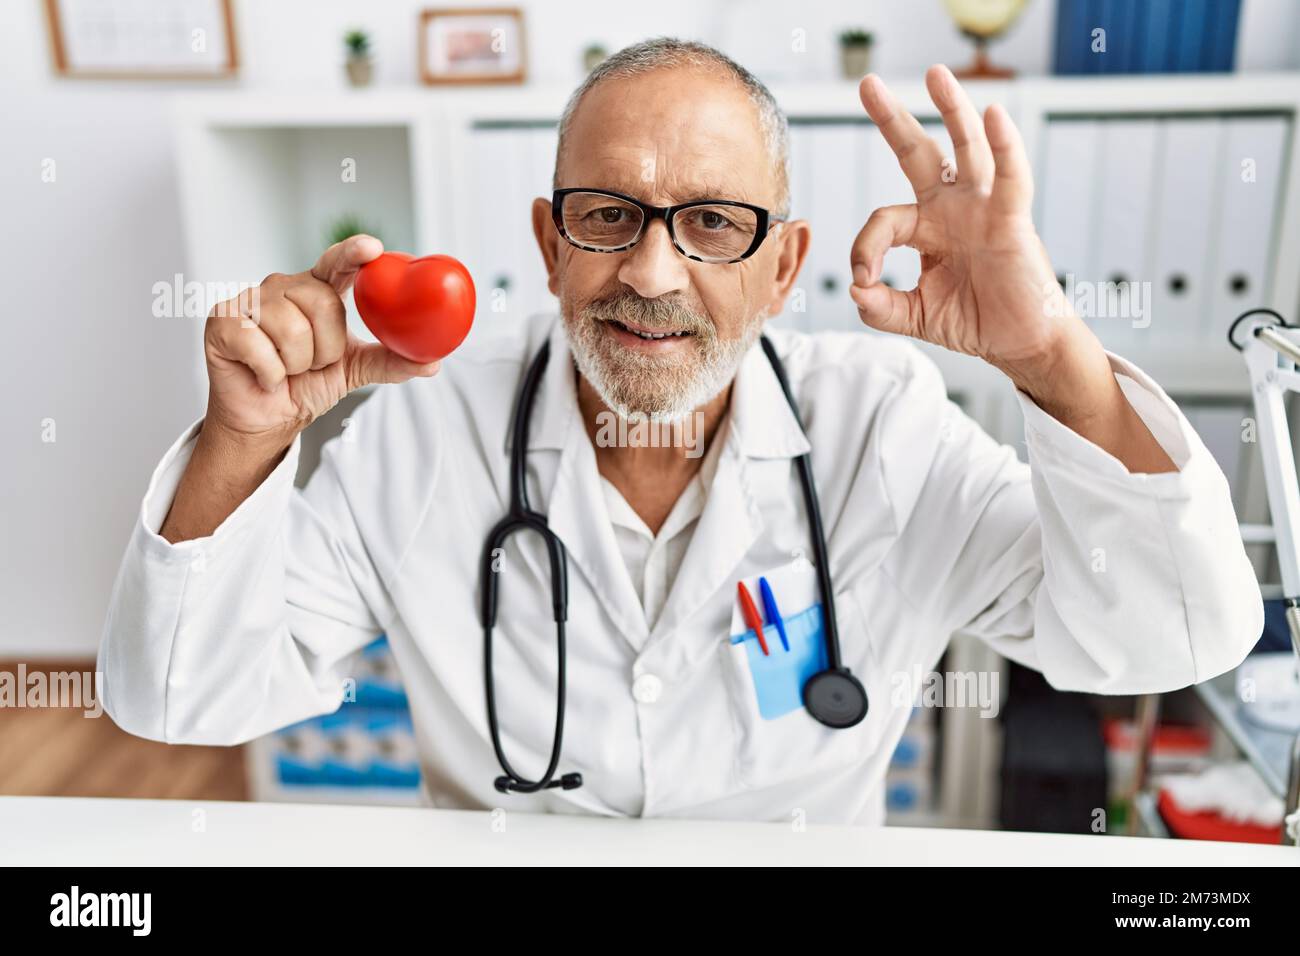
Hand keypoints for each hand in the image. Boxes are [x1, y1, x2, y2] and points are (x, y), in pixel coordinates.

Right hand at [203, 235, 440, 444]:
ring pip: (293, 329)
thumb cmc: (307, 384)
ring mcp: (250, 301)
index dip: (352, 253)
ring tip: (288, 368)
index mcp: (316, 291)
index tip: (372, 248)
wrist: (266, 417)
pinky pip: (260, 347)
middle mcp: (283, 287)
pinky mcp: (223, 321)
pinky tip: (263, 374)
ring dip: (298, 363)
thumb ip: (390, 360)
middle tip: (313, 362)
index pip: (336, 263)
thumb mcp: (355, 370)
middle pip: (322, 305)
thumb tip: (432, 362)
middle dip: (326, 348)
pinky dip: (269, 372)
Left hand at [849, 66, 1074, 370]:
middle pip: (918, 152)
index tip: (864, 280)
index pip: (884, 220)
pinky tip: (993, 114)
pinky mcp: (1011, 219)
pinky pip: (1010, 176)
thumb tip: (856, 290)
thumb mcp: (915, 315)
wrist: (1018, 343)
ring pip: (966, 148)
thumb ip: (881, 307)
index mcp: (927, 226)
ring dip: (952, 109)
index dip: (865, 249)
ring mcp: (982, 208)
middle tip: (867, 83)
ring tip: (935, 73)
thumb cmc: (973, 320)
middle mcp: (953, 208)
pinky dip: (1005, 145)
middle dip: (893, 119)